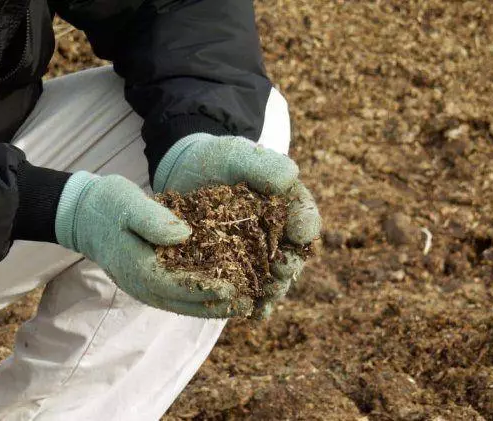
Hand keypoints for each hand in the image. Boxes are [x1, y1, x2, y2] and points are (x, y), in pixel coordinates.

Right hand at [55, 172, 251, 317]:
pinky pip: (177, 296)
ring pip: (181, 304)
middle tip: (247, 304)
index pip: (177, 286)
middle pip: (184, 303)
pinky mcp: (149, 281)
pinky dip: (199, 298)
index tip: (233, 289)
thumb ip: (153, 220)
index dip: (206, 290)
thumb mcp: (129, 203)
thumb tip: (184, 235)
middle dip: (216, 306)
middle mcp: (141, 284)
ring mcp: (144, 286)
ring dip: (211, 307)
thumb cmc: (108, 204)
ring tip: (241, 305)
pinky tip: (221, 294)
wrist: (84, 215)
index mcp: (138, 267)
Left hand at [153, 134, 320, 317]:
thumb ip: (263, 165)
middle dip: (290, 265)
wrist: (187, 174)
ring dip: (274, 289)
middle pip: (293, 253)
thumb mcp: (237, 155)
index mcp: (287, 203)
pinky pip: (251, 289)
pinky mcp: (237, 269)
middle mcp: (279, 232)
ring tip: (267, 297)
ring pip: (275, 277)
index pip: (304, 216)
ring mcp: (259, 253)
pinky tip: (253, 315)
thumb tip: (291, 176)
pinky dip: (255, 304)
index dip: (305, 226)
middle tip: (281, 271)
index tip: (301, 232)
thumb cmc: (217, 160)